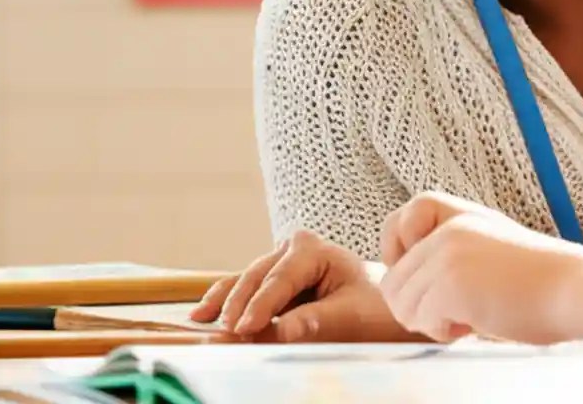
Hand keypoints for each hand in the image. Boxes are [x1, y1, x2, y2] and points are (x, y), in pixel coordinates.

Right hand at [189, 231, 413, 342]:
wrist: (380, 311)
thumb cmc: (371, 311)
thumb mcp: (349, 318)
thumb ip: (313, 323)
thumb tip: (278, 332)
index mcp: (314, 249)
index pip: (280, 280)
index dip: (261, 306)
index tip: (246, 329)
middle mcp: (292, 248)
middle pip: (256, 277)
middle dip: (239, 306)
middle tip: (228, 334)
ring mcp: (278, 262)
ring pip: (243, 281)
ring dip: (224, 303)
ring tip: (204, 322)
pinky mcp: (270, 280)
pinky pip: (241, 289)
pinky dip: (223, 301)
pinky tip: (202, 315)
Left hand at [379, 192, 582, 343]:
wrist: (575, 289)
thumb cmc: (541, 281)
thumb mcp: (490, 245)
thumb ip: (450, 251)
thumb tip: (405, 286)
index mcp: (457, 214)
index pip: (396, 223)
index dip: (397, 256)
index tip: (425, 278)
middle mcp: (447, 230)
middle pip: (393, 280)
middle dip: (419, 306)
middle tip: (459, 310)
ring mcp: (447, 256)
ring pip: (402, 304)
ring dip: (431, 321)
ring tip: (471, 316)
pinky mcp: (450, 285)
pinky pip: (421, 320)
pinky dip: (446, 332)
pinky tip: (477, 323)